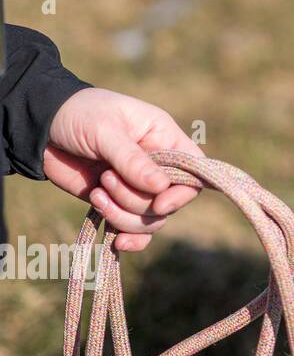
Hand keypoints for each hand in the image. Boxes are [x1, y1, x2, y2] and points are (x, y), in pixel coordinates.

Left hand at [45, 88, 204, 250]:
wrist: (38, 126)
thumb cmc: (78, 114)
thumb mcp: (106, 130)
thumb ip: (132, 159)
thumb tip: (161, 188)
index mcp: (163, 138)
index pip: (193, 172)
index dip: (183, 192)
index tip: (159, 202)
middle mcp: (156, 165)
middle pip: (169, 202)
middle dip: (137, 201)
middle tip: (106, 178)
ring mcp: (135, 186)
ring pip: (150, 220)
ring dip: (123, 216)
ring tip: (97, 193)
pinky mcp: (114, 202)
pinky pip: (132, 229)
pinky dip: (127, 238)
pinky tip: (116, 242)